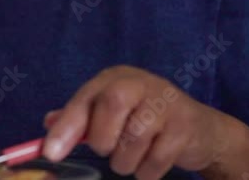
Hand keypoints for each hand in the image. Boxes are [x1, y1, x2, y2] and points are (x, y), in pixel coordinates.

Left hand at [43, 65, 231, 178]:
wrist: (200, 129)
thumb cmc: (146, 119)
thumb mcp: (112, 113)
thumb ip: (81, 118)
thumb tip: (48, 124)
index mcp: (115, 79)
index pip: (84, 100)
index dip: (66, 127)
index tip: (50, 153)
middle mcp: (139, 83)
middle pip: (110, 109)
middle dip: (103, 141)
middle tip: (110, 149)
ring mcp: (165, 103)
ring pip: (133, 140)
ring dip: (126, 162)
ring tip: (133, 157)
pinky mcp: (185, 127)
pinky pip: (155, 160)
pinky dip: (147, 171)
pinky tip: (152, 163)